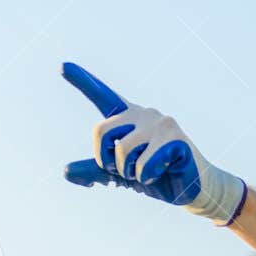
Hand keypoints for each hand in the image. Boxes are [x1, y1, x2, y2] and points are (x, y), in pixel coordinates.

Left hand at [60, 62, 247, 224]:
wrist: (193, 190)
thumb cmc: (158, 176)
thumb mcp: (122, 173)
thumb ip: (95, 169)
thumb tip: (65, 171)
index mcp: (129, 117)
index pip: (103, 96)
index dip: (83, 81)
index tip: (62, 66)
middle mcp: (144, 114)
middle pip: (101, 131)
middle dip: (106, 160)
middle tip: (124, 171)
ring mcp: (161, 123)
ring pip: (122, 151)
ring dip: (129, 172)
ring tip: (146, 174)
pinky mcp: (175, 139)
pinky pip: (144, 164)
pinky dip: (147, 177)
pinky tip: (163, 174)